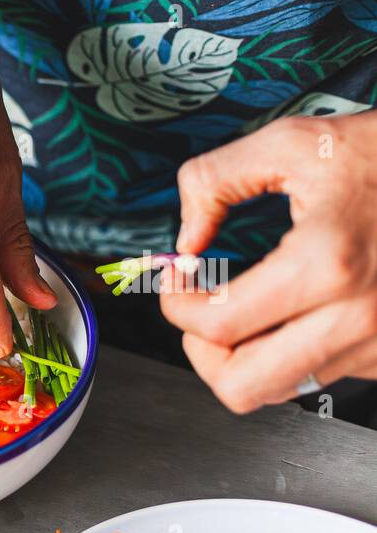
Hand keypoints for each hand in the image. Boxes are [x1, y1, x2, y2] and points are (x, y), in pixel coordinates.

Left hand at [161, 111, 376, 412]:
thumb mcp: (295, 142)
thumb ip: (215, 181)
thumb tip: (183, 238)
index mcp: (326, 263)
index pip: (215, 324)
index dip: (174, 304)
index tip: (178, 280)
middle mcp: (357, 315)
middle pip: (241, 386)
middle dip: (202, 352)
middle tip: (202, 314)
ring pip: (277, 390)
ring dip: (244, 356)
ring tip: (243, 313)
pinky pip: (319, 377)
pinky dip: (291, 353)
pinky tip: (294, 313)